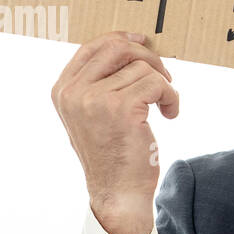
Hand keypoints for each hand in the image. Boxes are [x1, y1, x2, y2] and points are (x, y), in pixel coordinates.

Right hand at [51, 31, 178, 233]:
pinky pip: (157, 84)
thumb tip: (128, 47)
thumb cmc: (112, 156)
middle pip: (116, 47)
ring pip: (142, 68)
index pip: (92, 47)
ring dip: (163, 85)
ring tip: (164, 107)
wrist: (117, 193)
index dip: (120, 39)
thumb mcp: (93, 116)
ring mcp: (95, 99)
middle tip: (163, 77)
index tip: (143, 43)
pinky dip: (171, 97)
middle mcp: (74, 92)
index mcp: (62, 91)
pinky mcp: (121, 108)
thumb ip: (99, 84)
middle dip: (147, 57)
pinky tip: (170, 115)